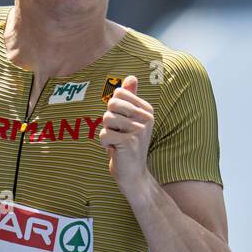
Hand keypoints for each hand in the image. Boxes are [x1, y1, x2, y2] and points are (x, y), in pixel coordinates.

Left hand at [98, 74, 154, 195]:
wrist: (133, 174)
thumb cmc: (127, 146)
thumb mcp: (128, 120)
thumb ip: (129, 98)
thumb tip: (131, 76)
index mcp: (146, 109)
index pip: (119, 93)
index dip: (113, 108)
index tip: (121, 123)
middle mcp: (146, 117)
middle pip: (111, 104)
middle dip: (108, 120)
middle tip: (117, 133)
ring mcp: (139, 129)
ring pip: (106, 119)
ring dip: (107, 132)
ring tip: (117, 142)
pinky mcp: (129, 142)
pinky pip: (104, 134)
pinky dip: (104, 144)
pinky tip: (115, 150)